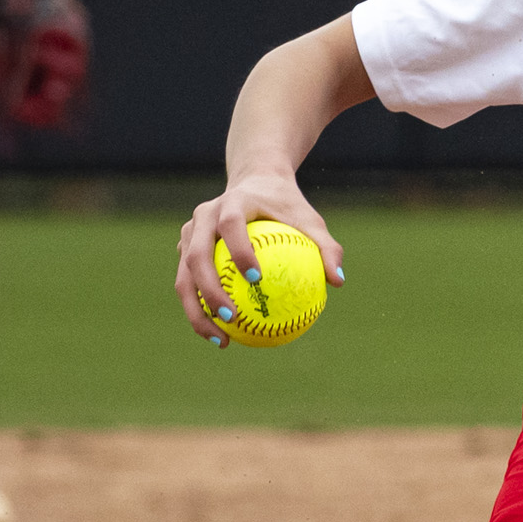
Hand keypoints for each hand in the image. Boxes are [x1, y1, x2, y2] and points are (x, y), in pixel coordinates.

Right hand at [174, 173, 345, 347]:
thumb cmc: (286, 205)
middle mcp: (204, 217)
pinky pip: (188, 282)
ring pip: (184, 276)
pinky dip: (199, 309)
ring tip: (222, 339)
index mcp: (233, 203)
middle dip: (210, 290)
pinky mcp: (185, 248)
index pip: (230, 225)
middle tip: (232, 317)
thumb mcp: (311, 220)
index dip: (239, 250)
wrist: (255, 182)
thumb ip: (326, 248)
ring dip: (197, 311)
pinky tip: (221, 332)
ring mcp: (189, 233)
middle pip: (197, 256)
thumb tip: (338, 282)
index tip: (256, 278)